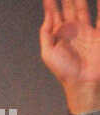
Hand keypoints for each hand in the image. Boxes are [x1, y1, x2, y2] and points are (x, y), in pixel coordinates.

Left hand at [41, 0, 99, 114]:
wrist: (83, 82)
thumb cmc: (65, 71)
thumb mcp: (48, 53)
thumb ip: (45, 33)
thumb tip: (48, 15)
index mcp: (61, 36)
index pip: (56, 15)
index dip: (51, 4)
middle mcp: (73, 32)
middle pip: (69, 8)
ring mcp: (86, 31)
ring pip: (83, 8)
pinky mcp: (99, 34)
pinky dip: (99, 5)